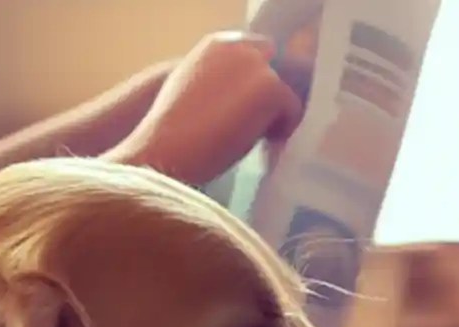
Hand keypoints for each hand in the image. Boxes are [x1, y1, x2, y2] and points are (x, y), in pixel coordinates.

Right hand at [108, 31, 304, 185]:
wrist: (165, 149)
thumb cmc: (173, 132)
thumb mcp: (194, 88)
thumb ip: (222, 80)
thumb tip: (248, 97)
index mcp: (218, 44)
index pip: (259, 53)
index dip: (258, 84)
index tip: (251, 109)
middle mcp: (240, 47)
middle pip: (277, 72)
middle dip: (270, 97)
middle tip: (255, 127)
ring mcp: (257, 66)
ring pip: (284, 94)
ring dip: (273, 117)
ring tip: (248, 139)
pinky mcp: (271, 89)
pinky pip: (293, 113)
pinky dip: (280, 132)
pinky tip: (256, 145)